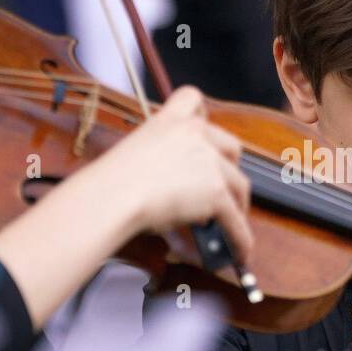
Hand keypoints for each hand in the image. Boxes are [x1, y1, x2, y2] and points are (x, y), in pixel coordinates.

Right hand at [102, 86, 252, 260]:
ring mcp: (209, 162)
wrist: (113, 196)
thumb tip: (174, 197)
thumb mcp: (137, 160)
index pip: (192, 99)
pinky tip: (239, 251)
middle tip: (220, 187)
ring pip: (239, 184)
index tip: (202, 128)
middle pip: (230, 147)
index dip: (201, 114)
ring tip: (231, 223)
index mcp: (170, 121)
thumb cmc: (112, 184)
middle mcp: (195, 134)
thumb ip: (161, 165)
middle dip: (228, 168)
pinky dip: (239, 237)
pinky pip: (235, 218)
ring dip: (237, 204)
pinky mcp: (217, 191)